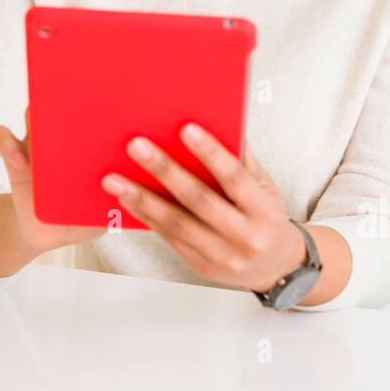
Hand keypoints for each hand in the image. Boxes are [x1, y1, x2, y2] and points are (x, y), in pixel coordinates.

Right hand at [0, 106, 108, 254]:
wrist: (44, 231)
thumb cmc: (81, 219)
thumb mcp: (100, 217)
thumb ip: (116, 207)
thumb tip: (133, 196)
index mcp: (91, 148)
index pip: (99, 119)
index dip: (106, 108)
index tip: (114, 106)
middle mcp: (66, 138)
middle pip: (65, 109)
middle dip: (70, 102)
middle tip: (75, 103)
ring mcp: (39, 144)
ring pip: (33, 115)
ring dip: (35, 114)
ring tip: (40, 123)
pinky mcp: (13, 155)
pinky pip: (4, 138)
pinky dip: (7, 144)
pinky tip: (18, 160)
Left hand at [101, 123, 304, 293]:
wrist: (275, 267)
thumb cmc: (266, 217)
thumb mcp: (266, 189)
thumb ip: (244, 162)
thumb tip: (223, 123)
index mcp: (264, 210)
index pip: (234, 178)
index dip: (210, 153)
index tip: (186, 128)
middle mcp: (244, 236)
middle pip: (199, 200)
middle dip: (165, 171)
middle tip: (137, 146)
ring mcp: (221, 255)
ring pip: (176, 223)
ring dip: (142, 199)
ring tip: (114, 179)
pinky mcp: (200, 265)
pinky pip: (169, 237)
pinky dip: (145, 217)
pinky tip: (126, 199)